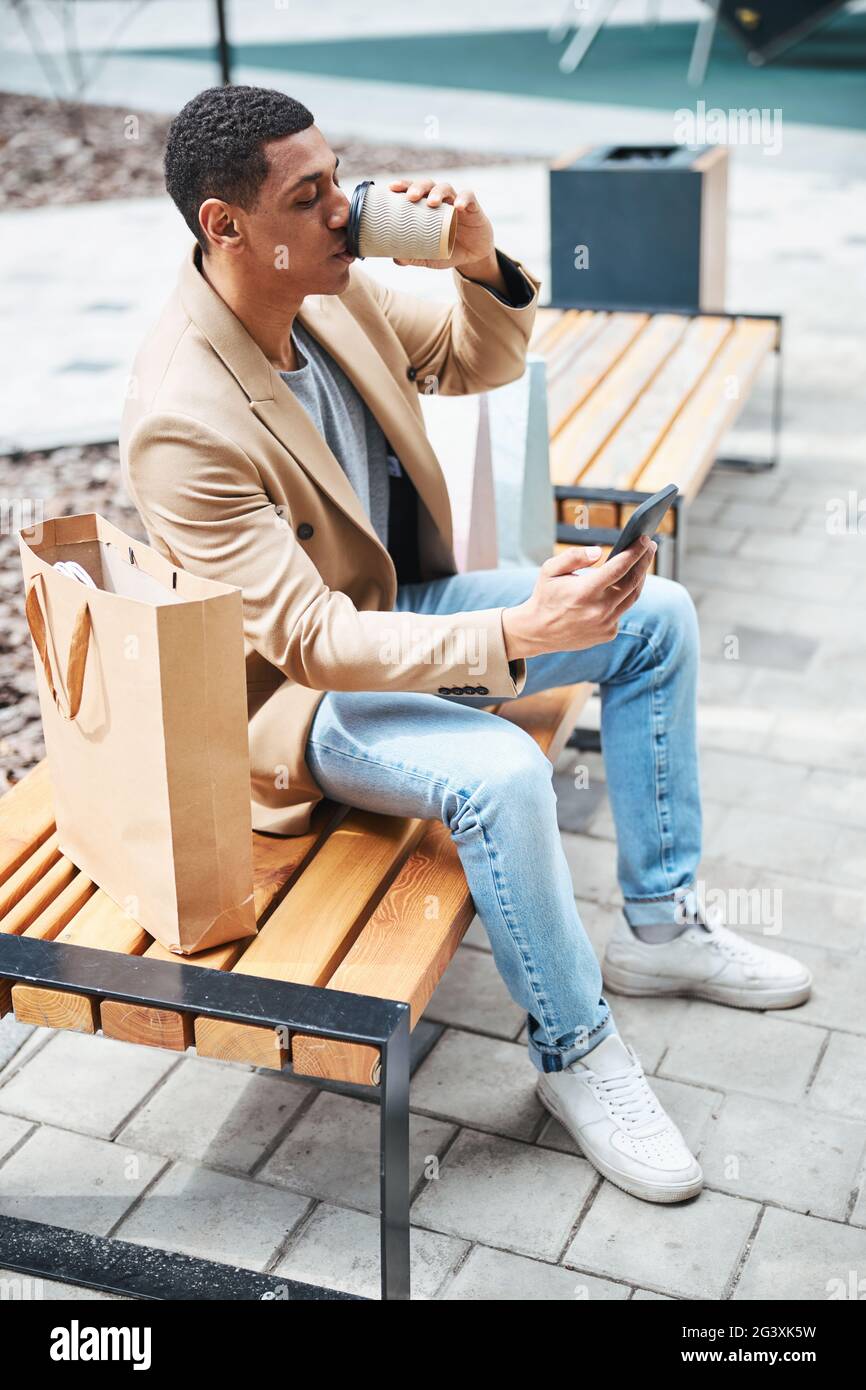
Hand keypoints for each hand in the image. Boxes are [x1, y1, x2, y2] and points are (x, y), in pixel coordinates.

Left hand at [386, 177, 493, 271]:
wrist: (472, 256)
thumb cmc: (447, 249)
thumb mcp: (430, 257)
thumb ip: (414, 257)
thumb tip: (396, 259)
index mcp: (426, 207)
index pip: (413, 190)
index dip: (403, 185)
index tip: (392, 188)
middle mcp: (440, 200)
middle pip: (428, 184)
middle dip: (418, 187)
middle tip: (411, 197)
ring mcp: (456, 201)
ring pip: (446, 187)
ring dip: (438, 192)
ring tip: (432, 202)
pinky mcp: (473, 208)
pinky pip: (469, 197)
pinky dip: (464, 199)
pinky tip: (458, 206)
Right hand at [502, 538, 657, 660]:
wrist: (538, 632)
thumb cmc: (545, 596)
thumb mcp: (550, 570)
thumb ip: (573, 556)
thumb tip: (599, 551)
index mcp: (585, 591)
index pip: (619, 567)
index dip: (635, 551)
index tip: (645, 538)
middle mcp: (599, 609)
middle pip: (633, 581)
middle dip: (644, 561)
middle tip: (649, 546)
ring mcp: (606, 624)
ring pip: (633, 596)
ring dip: (640, 577)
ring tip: (642, 562)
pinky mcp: (608, 633)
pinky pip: (622, 610)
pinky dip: (623, 596)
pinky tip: (623, 585)